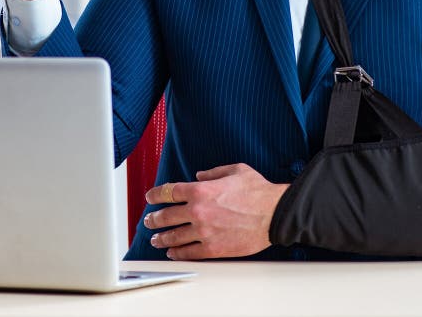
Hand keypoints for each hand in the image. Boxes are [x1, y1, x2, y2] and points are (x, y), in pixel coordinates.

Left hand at [143, 163, 289, 259]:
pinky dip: (177, 253)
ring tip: (155, 239)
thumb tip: (200, 174)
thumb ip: (213, 172)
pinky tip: (172, 252)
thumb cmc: (257, 191)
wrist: (273, 214)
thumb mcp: (235, 170)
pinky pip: (188, 252)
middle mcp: (198, 211)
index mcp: (201, 190)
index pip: (169, 191)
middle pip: (166, 216)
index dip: (156, 194)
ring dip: (161, 238)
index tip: (150, 197)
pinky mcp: (212, 248)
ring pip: (174, 236)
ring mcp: (204, 231)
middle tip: (148, 221)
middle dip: (154, 219)